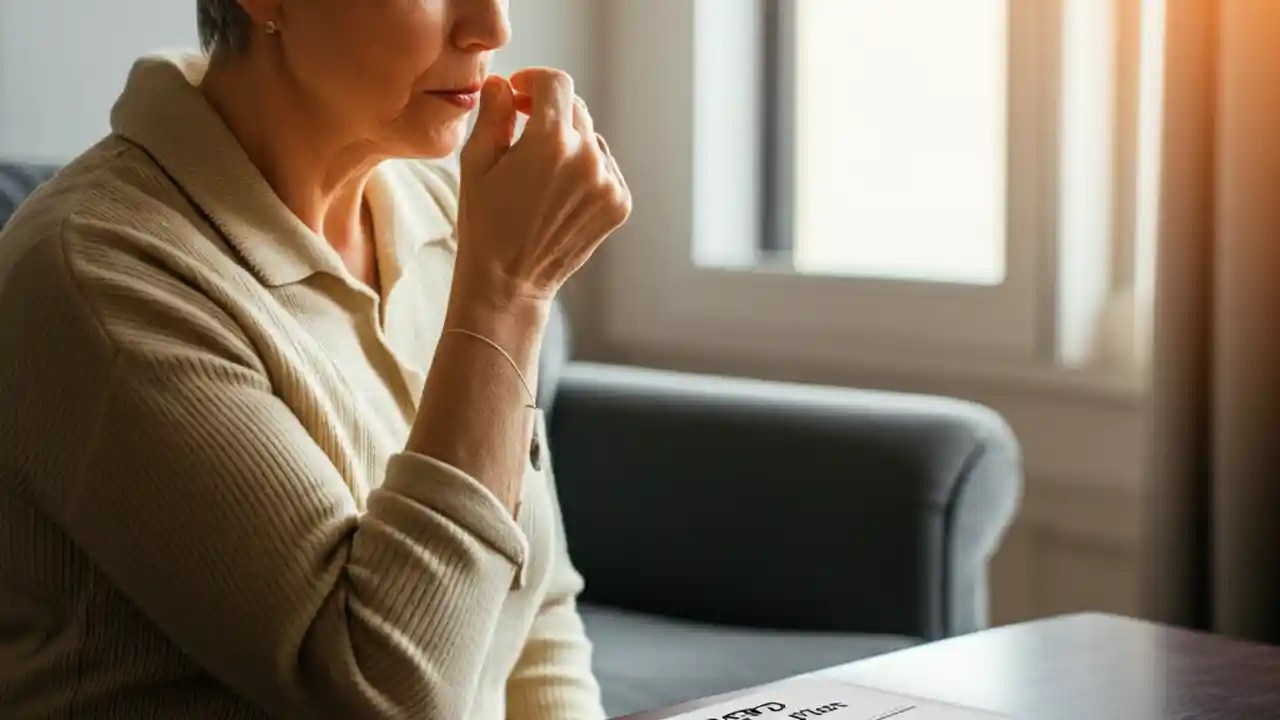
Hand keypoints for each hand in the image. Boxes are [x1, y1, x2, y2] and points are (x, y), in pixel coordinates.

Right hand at [454, 68, 631, 314]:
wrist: (510, 282)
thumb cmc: (485, 223)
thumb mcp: (476, 162)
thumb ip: (493, 113)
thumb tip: (503, 84)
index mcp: (550, 141)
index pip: (555, 83)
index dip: (533, 80)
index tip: (518, 93)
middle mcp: (588, 158)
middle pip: (575, 108)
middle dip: (548, 110)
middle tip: (522, 127)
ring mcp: (609, 183)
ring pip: (591, 138)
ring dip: (568, 142)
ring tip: (539, 170)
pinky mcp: (619, 203)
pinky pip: (604, 168)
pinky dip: (585, 169)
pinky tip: (557, 191)